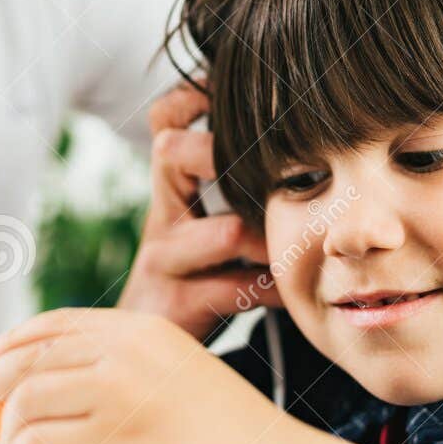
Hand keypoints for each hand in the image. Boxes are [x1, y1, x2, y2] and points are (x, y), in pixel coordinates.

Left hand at [0, 307, 293, 443]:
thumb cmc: (235, 443)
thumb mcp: (180, 379)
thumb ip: (130, 375)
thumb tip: (69, 394)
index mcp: (144, 331)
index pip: (55, 325)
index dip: (11, 343)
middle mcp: (128, 351)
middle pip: (28, 358)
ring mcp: (121, 394)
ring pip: (26, 401)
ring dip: (9, 433)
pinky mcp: (117, 441)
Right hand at [117, 84, 279, 337]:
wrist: (141, 352)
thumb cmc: (193, 278)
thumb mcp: (200, 226)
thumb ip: (230, 188)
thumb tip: (296, 138)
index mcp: (171, 190)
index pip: (164, 122)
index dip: (192, 96)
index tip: (232, 91)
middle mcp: (162, 217)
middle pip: (172, 152)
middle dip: (226, 151)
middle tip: (280, 167)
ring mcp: (164, 260)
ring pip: (225, 231)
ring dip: (274, 238)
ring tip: (301, 245)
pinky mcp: (177, 306)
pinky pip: (234, 289)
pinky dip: (272, 288)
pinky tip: (290, 292)